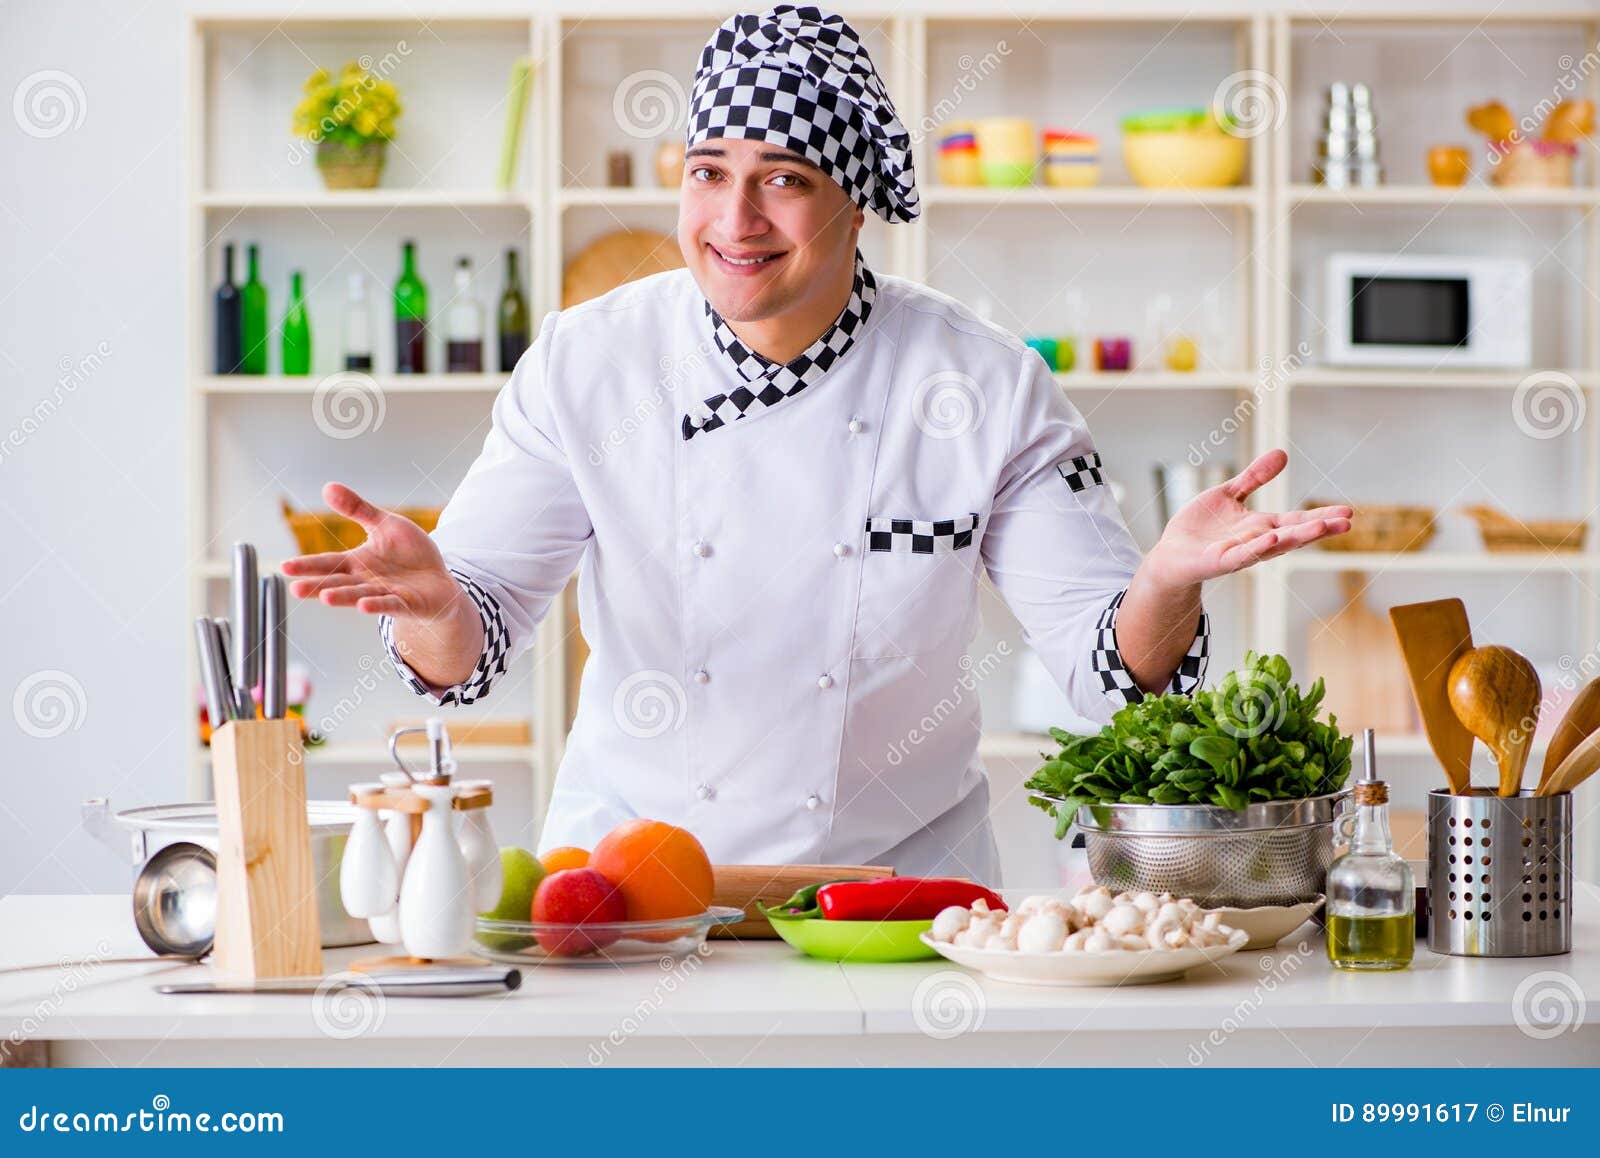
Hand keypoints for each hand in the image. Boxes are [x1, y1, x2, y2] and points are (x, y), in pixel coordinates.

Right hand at [281, 483, 464, 617]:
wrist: (439, 580)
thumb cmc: (410, 554)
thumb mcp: (384, 525)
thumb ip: (357, 509)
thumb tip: (327, 486)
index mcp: (357, 562)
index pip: (328, 563)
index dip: (307, 565)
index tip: (284, 567)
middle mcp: (367, 581)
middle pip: (338, 582)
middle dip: (318, 586)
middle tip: (295, 589)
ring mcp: (386, 594)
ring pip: (361, 595)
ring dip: (344, 597)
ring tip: (326, 598)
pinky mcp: (407, 603)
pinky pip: (391, 604)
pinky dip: (379, 605)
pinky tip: (365, 607)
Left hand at [1144, 450, 1351, 589]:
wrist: (1169, 555)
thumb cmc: (1199, 528)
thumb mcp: (1227, 494)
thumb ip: (1254, 477)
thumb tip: (1282, 453)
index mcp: (1260, 526)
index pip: (1296, 521)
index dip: (1320, 516)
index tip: (1348, 512)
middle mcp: (1255, 541)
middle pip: (1292, 534)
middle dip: (1318, 528)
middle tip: (1347, 521)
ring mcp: (1239, 553)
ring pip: (1272, 546)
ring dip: (1296, 537)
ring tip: (1321, 527)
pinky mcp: (1218, 561)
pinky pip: (1240, 555)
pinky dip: (1256, 547)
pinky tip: (1272, 537)